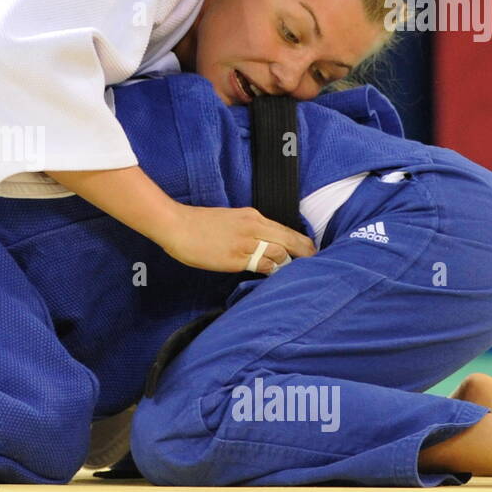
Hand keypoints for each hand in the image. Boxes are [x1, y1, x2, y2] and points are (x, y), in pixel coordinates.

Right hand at [156, 204, 314, 273]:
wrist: (177, 225)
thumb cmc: (198, 223)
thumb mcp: (230, 219)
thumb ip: (248, 229)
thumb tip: (260, 244)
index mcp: (252, 216)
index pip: (285, 230)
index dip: (301, 242)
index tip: (309, 250)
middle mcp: (253, 227)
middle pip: (289, 241)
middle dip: (305, 253)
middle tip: (315, 263)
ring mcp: (246, 243)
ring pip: (279, 254)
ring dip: (288, 264)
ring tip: (295, 273)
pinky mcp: (236, 259)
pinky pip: (262, 266)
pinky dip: (271, 271)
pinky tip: (273, 275)